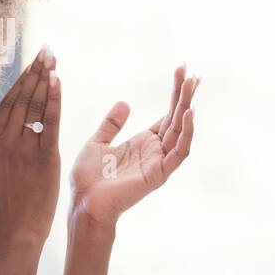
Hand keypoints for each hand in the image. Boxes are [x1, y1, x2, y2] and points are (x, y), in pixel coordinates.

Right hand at [0, 45, 59, 245]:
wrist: (17, 228)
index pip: (8, 102)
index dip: (21, 80)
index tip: (32, 62)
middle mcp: (7, 141)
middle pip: (23, 99)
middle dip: (35, 71)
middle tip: (46, 49)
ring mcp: (25, 149)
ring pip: (36, 107)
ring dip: (45, 79)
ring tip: (52, 58)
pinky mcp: (45, 158)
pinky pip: (50, 123)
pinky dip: (54, 100)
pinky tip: (57, 81)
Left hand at [68, 65, 196, 227]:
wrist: (83, 203)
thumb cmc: (88, 179)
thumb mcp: (97, 143)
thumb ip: (111, 124)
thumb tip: (125, 102)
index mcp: (142, 143)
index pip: (166, 115)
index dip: (175, 94)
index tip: (181, 70)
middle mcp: (154, 151)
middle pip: (176, 119)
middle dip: (184, 96)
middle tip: (192, 72)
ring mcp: (158, 162)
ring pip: (180, 131)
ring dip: (187, 108)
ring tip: (191, 84)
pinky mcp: (159, 174)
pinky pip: (179, 153)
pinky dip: (186, 134)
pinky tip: (188, 114)